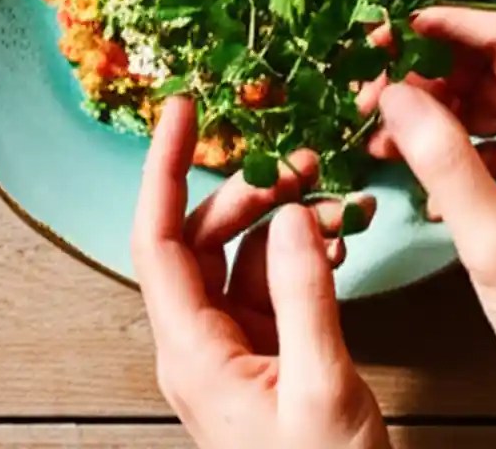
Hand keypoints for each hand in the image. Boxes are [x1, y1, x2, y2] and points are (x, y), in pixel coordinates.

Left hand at [132, 97, 389, 448]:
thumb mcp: (321, 383)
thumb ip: (306, 295)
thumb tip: (294, 215)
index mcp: (192, 350)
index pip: (157, 240)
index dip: (163, 169)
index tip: (181, 113)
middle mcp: (201, 342)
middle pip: (204, 237)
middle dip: (250, 191)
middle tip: (301, 160)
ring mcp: (234, 345)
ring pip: (243, 255)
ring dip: (285, 220)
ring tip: (334, 200)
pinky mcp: (268, 350)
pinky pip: (274, 281)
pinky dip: (304, 253)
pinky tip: (338, 242)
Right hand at [369, 8, 495, 448]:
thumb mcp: (494, 242)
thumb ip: (442, 160)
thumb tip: (395, 95)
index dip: (448, 25)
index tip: (391, 29)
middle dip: (434, 77)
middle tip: (370, 94)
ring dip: (442, 119)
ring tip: (382, 138)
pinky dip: (464, 156)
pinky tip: (421, 179)